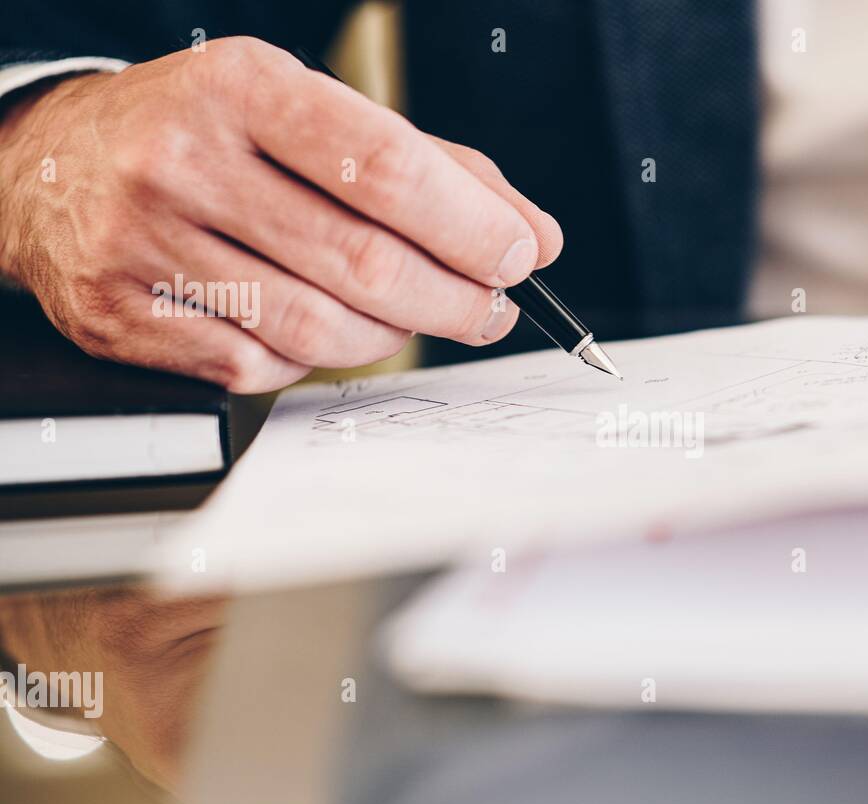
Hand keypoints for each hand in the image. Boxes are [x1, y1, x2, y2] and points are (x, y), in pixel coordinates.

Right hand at [0, 37, 561, 392]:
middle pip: (361, 260)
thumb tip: (531, 233)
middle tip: (490, 304)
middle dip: (454, 297)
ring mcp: (141, 244)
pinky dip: (314, 359)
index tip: (517, 254)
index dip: (468, 223)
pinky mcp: (120, 316)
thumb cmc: (206, 136)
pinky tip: (323, 327)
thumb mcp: (307, 113)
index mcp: (238, 87)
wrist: (52, 166)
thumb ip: (429, 168)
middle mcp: (179, 160)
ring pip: (317, 328)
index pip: (381, 165)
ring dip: (392, 335)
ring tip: (413, 315)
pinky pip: (260, 367)